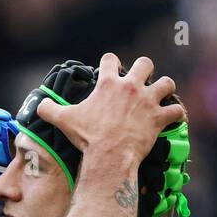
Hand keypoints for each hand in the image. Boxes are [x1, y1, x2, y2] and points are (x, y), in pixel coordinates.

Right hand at [36, 53, 181, 164]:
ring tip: (161, 96)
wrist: (109, 156)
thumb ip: (50, 110)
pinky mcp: (159, 118)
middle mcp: (131, 87)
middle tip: (141, 82)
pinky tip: (174, 117)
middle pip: (145, 63)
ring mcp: (147, 101)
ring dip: (165, 88)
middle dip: (144, 70)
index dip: (111, 63)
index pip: (110, 59)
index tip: (110, 69)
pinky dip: (176, 113)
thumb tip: (40, 105)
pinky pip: (176, 110)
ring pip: (167, 82)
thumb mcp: (64, 121)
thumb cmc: (88, 138)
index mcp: (108, 84)